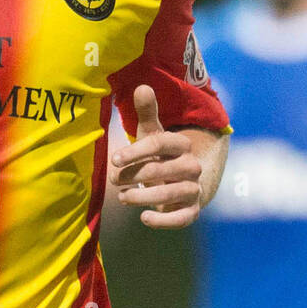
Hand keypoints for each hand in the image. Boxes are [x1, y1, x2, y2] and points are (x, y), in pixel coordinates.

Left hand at [109, 84, 203, 228]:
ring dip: (144, 196)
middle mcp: (191, 166)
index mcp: (180, 145)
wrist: (180, 180)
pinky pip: (183, 218)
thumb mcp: (152, 134)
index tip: (113, 160)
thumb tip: (142, 86)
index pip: (159, 144)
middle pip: (162, 170)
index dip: (135, 151)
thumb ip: (147, 113)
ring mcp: (193, 188)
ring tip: (122, 197)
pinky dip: (164, 220)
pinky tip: (144, 218)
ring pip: (171, 194)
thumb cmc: (159, 155)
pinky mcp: (192, 210)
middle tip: (113, 180)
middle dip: (134, 175)